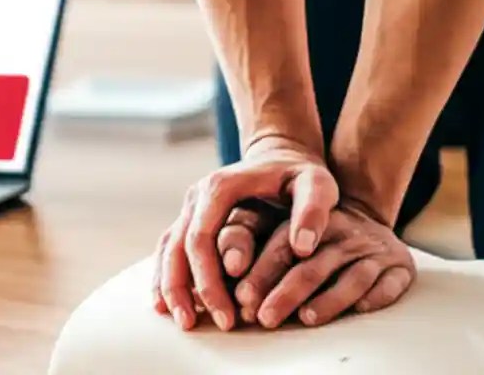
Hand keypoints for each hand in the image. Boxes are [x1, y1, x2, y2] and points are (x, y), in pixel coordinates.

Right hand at [152, 137, 337, 331]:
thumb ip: (313, 211)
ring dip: (169, 287)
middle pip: (178, 248)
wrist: (283, 157)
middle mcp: (198, 196)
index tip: (225, 314)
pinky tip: (167, 306)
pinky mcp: (190, 220)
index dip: (208, 279)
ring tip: (183, 323)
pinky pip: (168, 250)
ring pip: (167, 250)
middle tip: (197, 327)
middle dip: (185, 290)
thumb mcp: (318, 184)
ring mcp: (190, 208)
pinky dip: (165, 277)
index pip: (201, 238)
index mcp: (220, 187)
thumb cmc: (301, 174)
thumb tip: (301, 248)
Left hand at [234, 203, 414, 328]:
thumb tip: (222, 291)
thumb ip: (256, 251)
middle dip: (286, 293)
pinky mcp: (401, 266)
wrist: (369, 219)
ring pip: (352, 276)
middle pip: (313, 265)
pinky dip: (377, 295)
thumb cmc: (316, 236)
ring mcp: (373, 250)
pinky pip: (391, 282)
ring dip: (329, 298)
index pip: (282, 246)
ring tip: (306, 318)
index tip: (242, 299)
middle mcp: (343, 233)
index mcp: (310, 223)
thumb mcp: (288, 230)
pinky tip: (361, 309)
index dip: (262, 273)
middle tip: (264, 317)